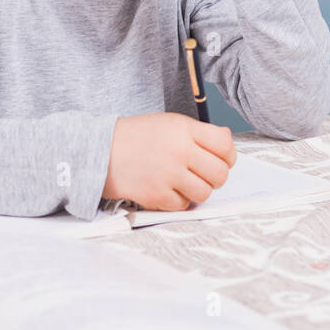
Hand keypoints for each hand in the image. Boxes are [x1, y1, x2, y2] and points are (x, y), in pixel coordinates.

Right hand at [102, 112, 236, 210]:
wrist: (101, 151)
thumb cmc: (137, 137)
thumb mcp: (169, 123)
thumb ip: (199, 133)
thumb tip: (227, 143)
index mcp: (184, 130)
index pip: (225, 144)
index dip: (229, 155)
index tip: (223, 159)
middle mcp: (179, 151)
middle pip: (220, 173)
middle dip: (216, 176)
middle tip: (205, 174)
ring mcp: (168, 175)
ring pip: (205, 193)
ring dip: (198, 190)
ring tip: (185, 182)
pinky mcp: (156, 195)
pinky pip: (183, 205)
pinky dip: (179, 200)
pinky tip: (169, 189)